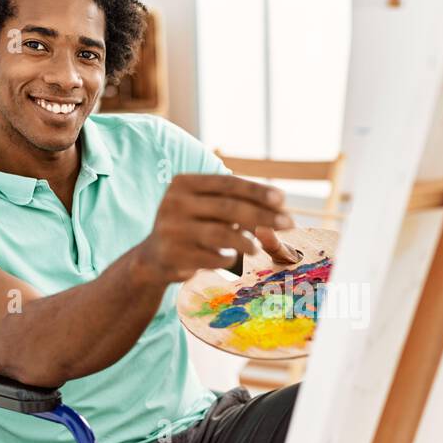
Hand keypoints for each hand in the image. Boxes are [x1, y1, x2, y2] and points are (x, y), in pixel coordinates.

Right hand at [135, 173, 294, 283]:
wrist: (153, 257)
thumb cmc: (190, 226)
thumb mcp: (204, 206)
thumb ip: (234, 202)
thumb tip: (279, 207)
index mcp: (183, 183)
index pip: (227, 184)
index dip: (257, 191)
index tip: (282, 199)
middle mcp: (174, 203)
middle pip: (229, 208)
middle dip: (263, 216)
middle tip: (289, 223)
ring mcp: (172, 230)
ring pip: (222, 234)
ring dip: (247, 241)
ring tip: (257, 248)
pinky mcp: (174, 256)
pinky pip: (212, 258)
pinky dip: (228, 258)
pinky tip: (231, 258)